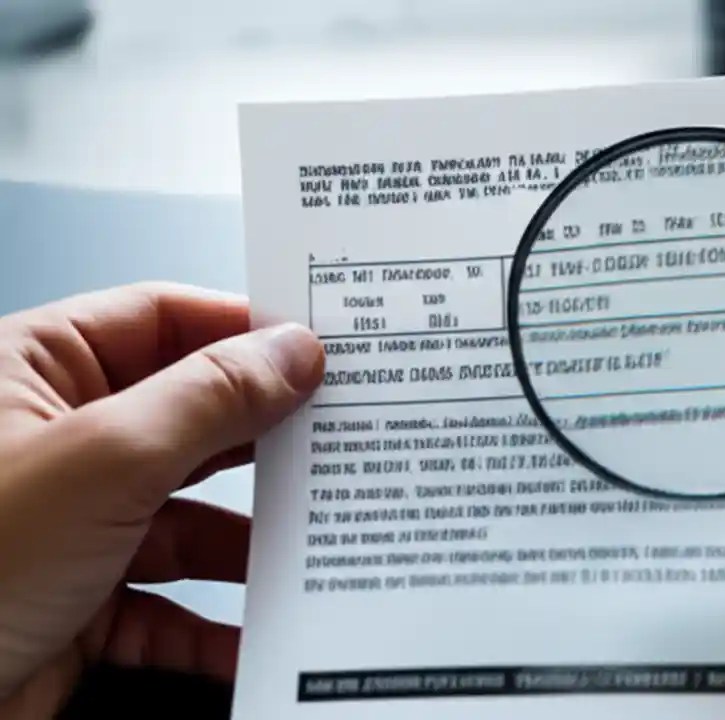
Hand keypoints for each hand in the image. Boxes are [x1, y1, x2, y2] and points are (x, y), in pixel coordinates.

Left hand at [0, 283, 323, 718]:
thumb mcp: (101, 463)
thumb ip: (207, 399)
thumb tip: (291, 351)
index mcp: (33, 373)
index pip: (164, 320)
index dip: (247, 330)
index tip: (326, 350)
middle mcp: (56, 444)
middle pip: (189, 419)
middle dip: (263, 441)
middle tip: (340, 442)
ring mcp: (69, 527)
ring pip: (189, 517)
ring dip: (247, 544)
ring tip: (306, 549)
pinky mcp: (78, 604)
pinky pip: (168, 606)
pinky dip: (214, 626)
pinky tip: (250, 636)